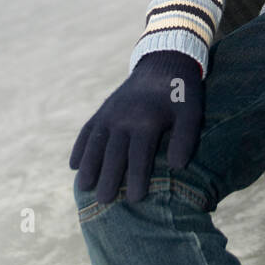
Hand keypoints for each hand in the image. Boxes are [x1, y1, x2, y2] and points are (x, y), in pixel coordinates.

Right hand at [69, 50, 203, 203]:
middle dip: (107, 178)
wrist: (164, 62)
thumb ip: (185, 139)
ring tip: (82, 188)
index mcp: (146, 120)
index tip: (135, 200)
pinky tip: (73, 165)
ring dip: (88, 166)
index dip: (137, 178)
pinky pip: (88, 130)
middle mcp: (124, 117)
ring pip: (95, 143)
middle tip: (103, 202)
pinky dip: (79, 147)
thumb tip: (176, 166)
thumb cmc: (181, 94)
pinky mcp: (104, 110)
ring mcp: (110, 113)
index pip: (139, 155)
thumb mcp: (191, 113)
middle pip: (113, 153)